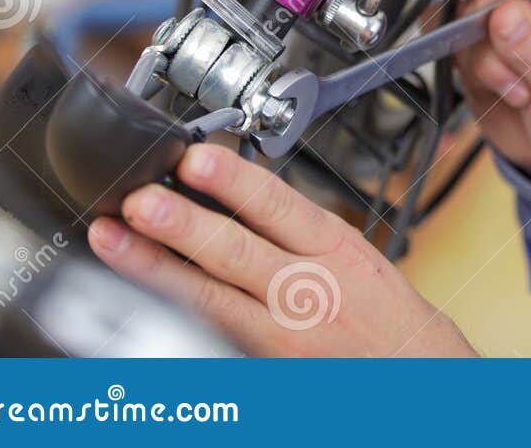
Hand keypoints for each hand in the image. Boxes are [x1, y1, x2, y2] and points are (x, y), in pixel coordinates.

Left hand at [87, 144, 475, 356]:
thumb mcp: (354, 256)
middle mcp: (308, 292)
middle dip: (182, 225)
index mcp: (336, 251)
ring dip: (156, 268)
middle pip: (236, 253)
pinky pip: (210, 336)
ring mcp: (282, 336)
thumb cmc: (384, 313)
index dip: (234, 182)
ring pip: (209, 299)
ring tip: (115, 240)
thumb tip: (233, 194)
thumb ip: (298, 230)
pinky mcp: (263, 367)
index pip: (280, 207)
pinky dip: (170, 315)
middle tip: (140, 200)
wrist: (414, 373)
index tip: (196, 158)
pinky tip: (135, 299)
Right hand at [460, 0, 530, 188]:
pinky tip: (495, 90)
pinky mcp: (480, 45)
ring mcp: (507, 20)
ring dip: (485, 67)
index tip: (515, 43)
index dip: (511, 2)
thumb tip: (505, 13)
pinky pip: (449, 44)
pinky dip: (463, 72)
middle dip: (492, 41)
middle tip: (518, 78)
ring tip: (520, 93)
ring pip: (465, 23)